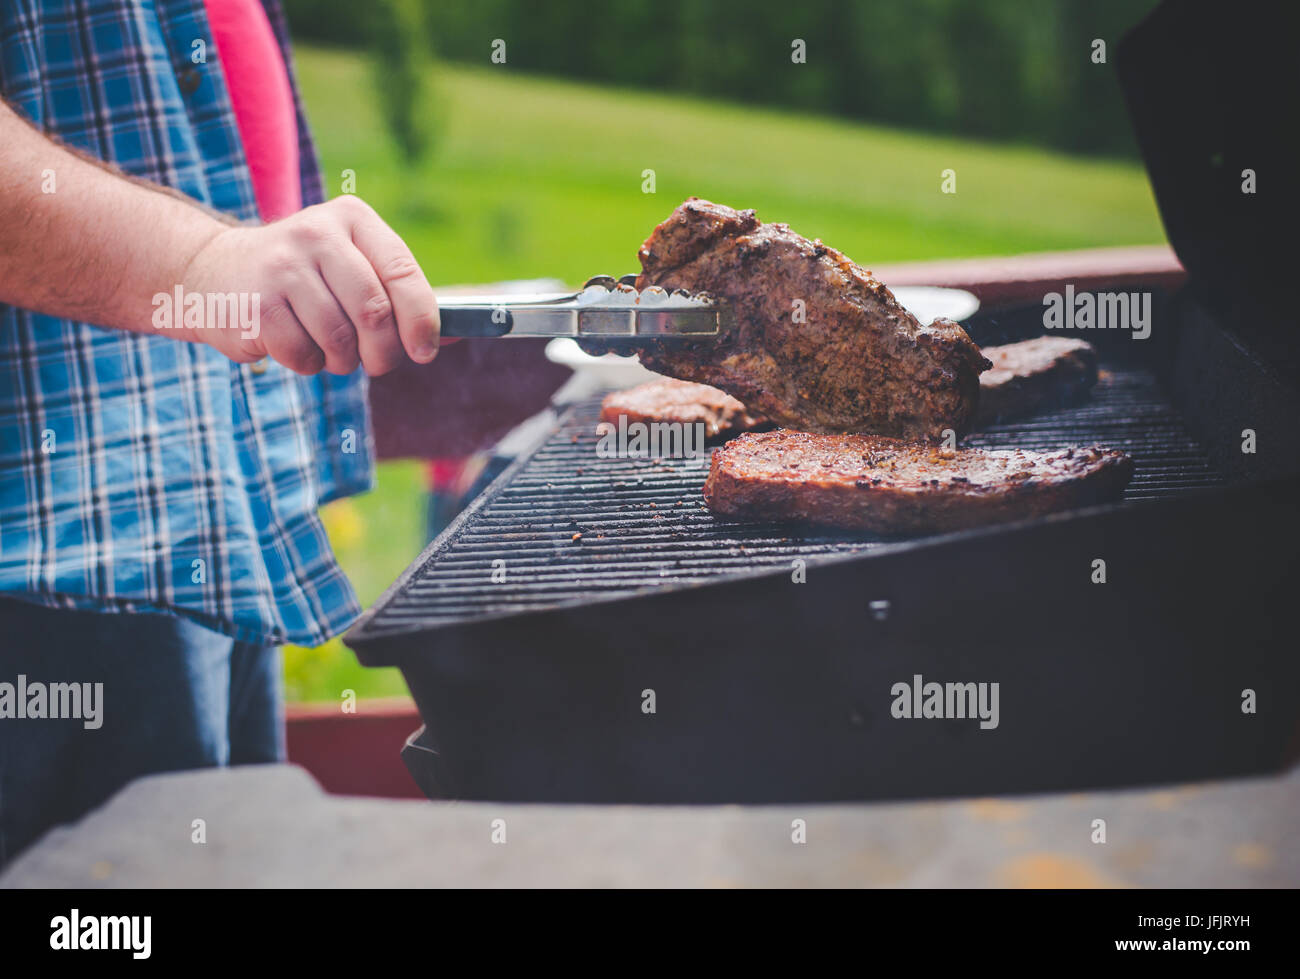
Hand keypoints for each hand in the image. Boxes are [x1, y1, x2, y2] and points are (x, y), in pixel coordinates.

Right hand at [181, 196, 439, 375]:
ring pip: (339, 340)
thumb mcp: (353, 268)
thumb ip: (400, 297)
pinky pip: (304, 355)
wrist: (214, 272)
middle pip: (374, 313)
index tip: (425, 351)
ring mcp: (281, 267)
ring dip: (342, 361)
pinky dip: (308, 364)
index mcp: (352, 219)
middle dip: (384, 352)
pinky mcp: (255, 304)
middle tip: (377, 362)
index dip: (421, 320)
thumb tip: (458, 335)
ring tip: (327, 346)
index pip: (402, 272)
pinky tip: (293, 342)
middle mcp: (316, 234)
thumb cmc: (306, 279)